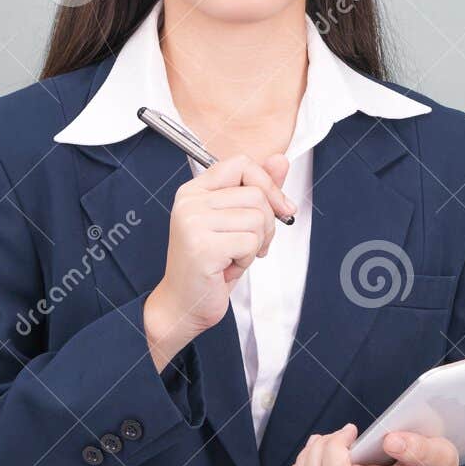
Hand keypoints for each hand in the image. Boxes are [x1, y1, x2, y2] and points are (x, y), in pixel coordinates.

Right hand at [143, 152, 294, 367]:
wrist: (183, 306)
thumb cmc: (210, 267)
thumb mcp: (236, 224)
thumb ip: (258, 190)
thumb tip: (281, 160)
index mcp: (195, 190)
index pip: (242, 163)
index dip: (268, 184)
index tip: (280, 208)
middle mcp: (190, 201)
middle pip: (256, 194)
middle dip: (265, 225)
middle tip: (248, 246)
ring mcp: (193, 222)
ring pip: (257, 218)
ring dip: (255, 244)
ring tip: (233, 257)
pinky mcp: (202, 245)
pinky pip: (250, 242)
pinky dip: (247, 260)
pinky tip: (227, 268)